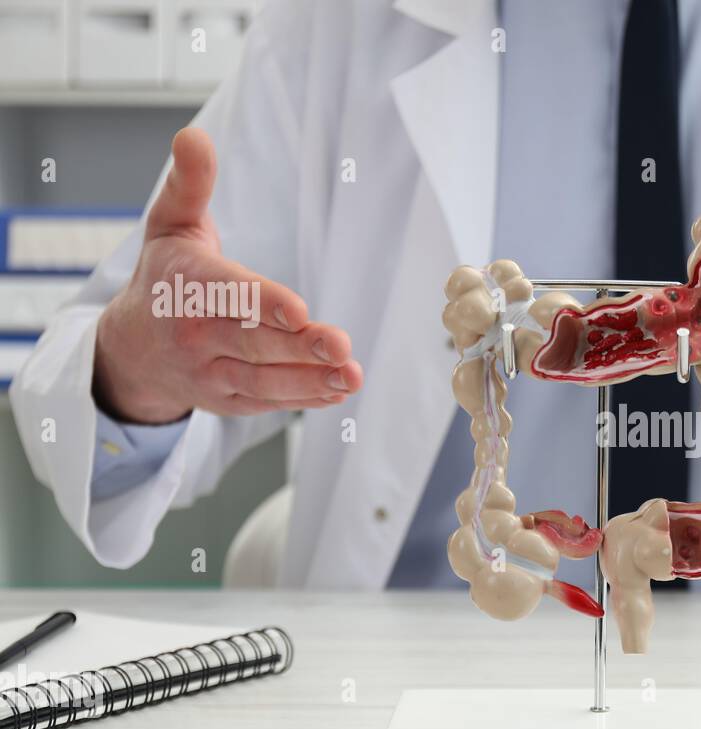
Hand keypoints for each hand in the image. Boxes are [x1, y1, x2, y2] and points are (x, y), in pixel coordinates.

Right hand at [93, 127, 362, 423]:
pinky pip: (266, 402)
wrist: (131, 348)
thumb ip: (190, 184)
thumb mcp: (171, 224)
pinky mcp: (226, 400)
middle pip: (254, 342)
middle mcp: (195, 334)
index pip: (229, 295)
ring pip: (262, 380)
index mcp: (188, 285)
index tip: (300, 311)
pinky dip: (302, 399)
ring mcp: (210, 372)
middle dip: (300, 347)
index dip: (264, 304)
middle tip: (342, 346)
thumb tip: (194, 137)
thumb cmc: (166, 276)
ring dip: (310, 381)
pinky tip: (336, 392)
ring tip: (351, 376)